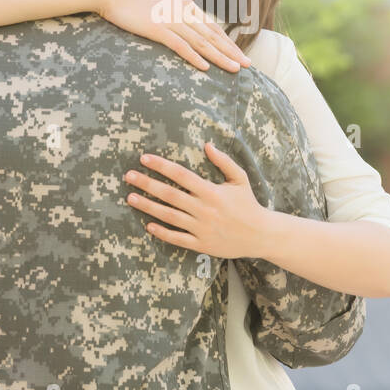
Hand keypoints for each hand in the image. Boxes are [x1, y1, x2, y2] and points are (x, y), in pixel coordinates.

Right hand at [94, 0, 250, 71]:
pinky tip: (205, 68)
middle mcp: (182, 12)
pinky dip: (194, 57)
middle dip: (231, 51)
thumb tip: (181, 23)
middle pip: (212, 35)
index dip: (228, 41)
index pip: (212, 26)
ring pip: (202, 42)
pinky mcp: (157, 28)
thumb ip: (172, 11)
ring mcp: (170, 20)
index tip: (240, 53)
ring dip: (220, 57)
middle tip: (248, 64)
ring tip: (235, 69)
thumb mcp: (158, 2)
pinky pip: (180, 45)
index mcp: (184, 5)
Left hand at [125, 142, 275, 258]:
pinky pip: (177, 238)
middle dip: (147, 184)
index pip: (181, 175)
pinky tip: (148, 225)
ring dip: (148, 207)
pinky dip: (162, 232)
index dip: (161, 166)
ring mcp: (201, 228)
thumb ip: (224, 161)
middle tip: (128, 176)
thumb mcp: (240, 179)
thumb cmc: (248, 204)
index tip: (144, 158)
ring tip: (130, 198)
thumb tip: (207, 144)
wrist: (260, 235)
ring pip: (169, 216)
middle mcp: (204, 209)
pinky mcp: (201, 244)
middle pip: (169, 194)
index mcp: (212, 191)